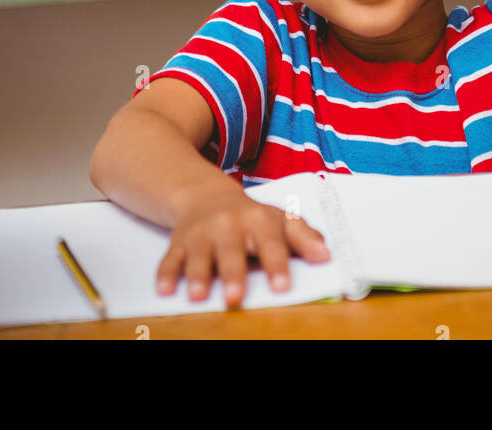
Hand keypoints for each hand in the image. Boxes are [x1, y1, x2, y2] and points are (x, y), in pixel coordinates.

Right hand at [156, 187, 330, 309]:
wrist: (205, 195)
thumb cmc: (249, 217)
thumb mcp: (279, 219)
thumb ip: (303, 236)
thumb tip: (326, 255)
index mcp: (257, 220)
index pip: (270, 243)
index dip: (277, 264)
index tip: (283, 285)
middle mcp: (227, 225)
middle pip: (231, 250)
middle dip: (233, 273)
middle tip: (236, 296)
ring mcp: (201, 234)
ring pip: (198, 255)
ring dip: (197, 275)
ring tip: (198, 296)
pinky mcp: (178, 243)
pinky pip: (169, 259)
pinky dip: (166, 274)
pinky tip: (165, 290)